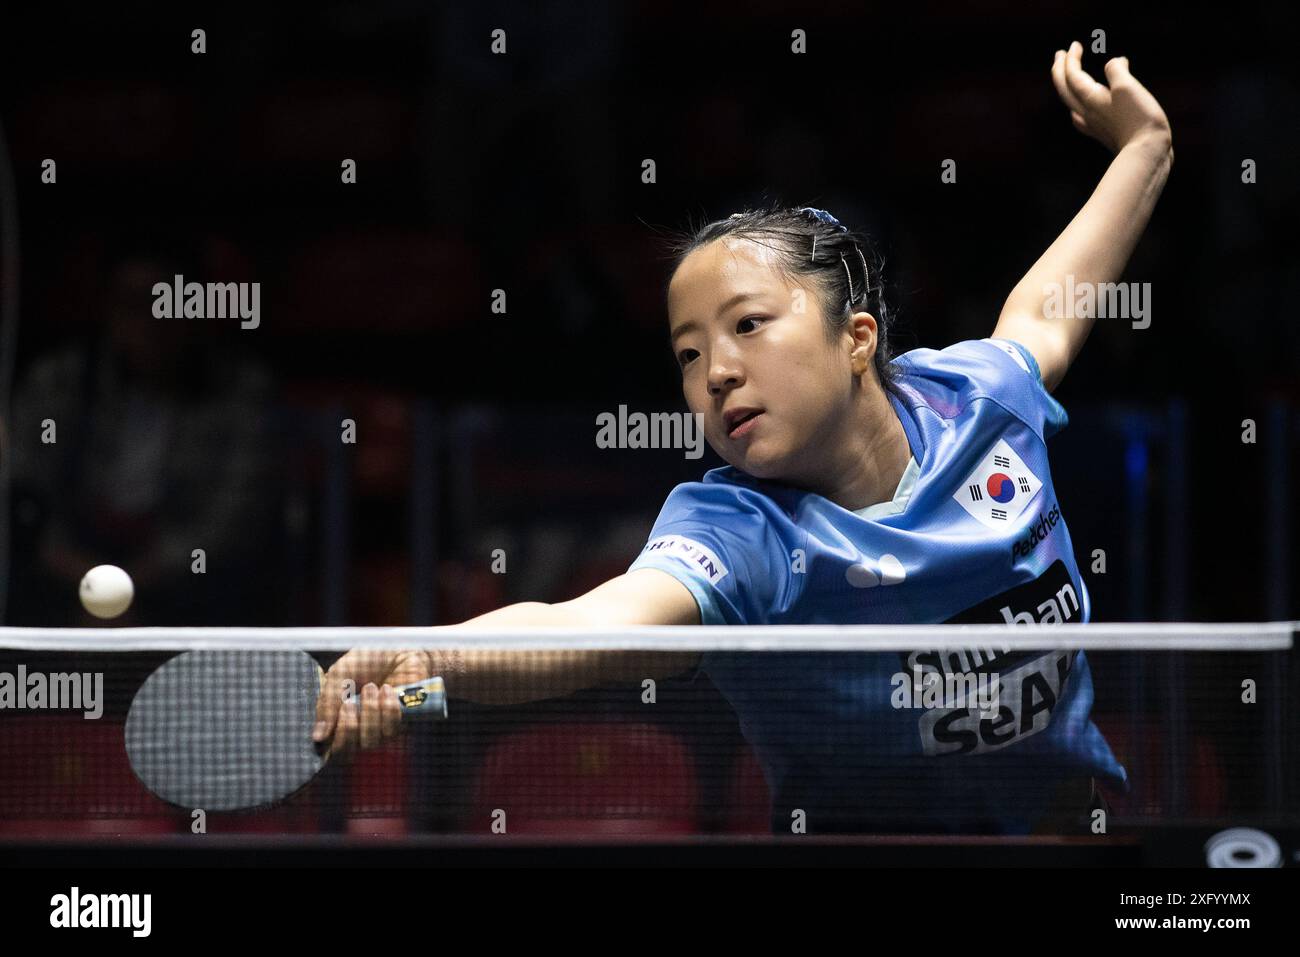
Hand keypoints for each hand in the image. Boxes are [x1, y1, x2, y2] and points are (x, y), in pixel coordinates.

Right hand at [311, 649, 434, 759]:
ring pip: (371, 741)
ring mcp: (382, 729)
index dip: (333, 739)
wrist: (398, 647)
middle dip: (349, 726)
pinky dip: (389, 710)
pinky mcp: (403, 724)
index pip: (332, 749)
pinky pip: (393, 731)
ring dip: (370, 712)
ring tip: (371, 688)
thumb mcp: (339, 675)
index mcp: (340, 720)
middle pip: (349, 751)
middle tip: (350, 702)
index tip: (338, 714)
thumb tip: (318, 736)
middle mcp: (360, 729)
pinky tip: (388, 691)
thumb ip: (327, 704)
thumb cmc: (367, 660)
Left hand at [1051, 41, 1172, 156]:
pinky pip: (1083, 116)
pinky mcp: (1103, 133)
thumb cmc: (1138, 118)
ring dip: (1068, 86)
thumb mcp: (1126, 87)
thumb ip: (1116, 70)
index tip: (1074, 45)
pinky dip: (1080, 105)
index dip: (1071, 59)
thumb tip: (1115, 62)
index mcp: (1089, 98)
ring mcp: (1093, 124)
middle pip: (1065, 89)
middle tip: (1060, 55)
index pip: (1072, 75)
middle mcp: (1086, 112)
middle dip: (1060, 70)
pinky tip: (1081, 111)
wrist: (1146, 152)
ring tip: (1070, 77)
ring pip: (1071, 103)